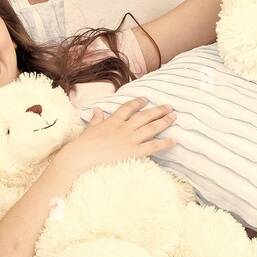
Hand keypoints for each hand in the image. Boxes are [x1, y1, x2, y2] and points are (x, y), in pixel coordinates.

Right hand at [57, 98, 175, 173]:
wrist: (82, 156)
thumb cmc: (83, 145)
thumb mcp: (89, 128)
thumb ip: (96, 119)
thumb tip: (97, 110)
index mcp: (113, 121)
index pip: (128, 108)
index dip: (138, 103)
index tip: (145, 99)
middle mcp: (124, 128)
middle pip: (144, 116)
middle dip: (157, 110)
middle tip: (169, 106)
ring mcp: (130, 139)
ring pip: (151, 127)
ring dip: (164, 121)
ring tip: (173, 117)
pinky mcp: (134, 151)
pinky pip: (153, 146)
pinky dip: (164, 143)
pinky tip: (173, 140)